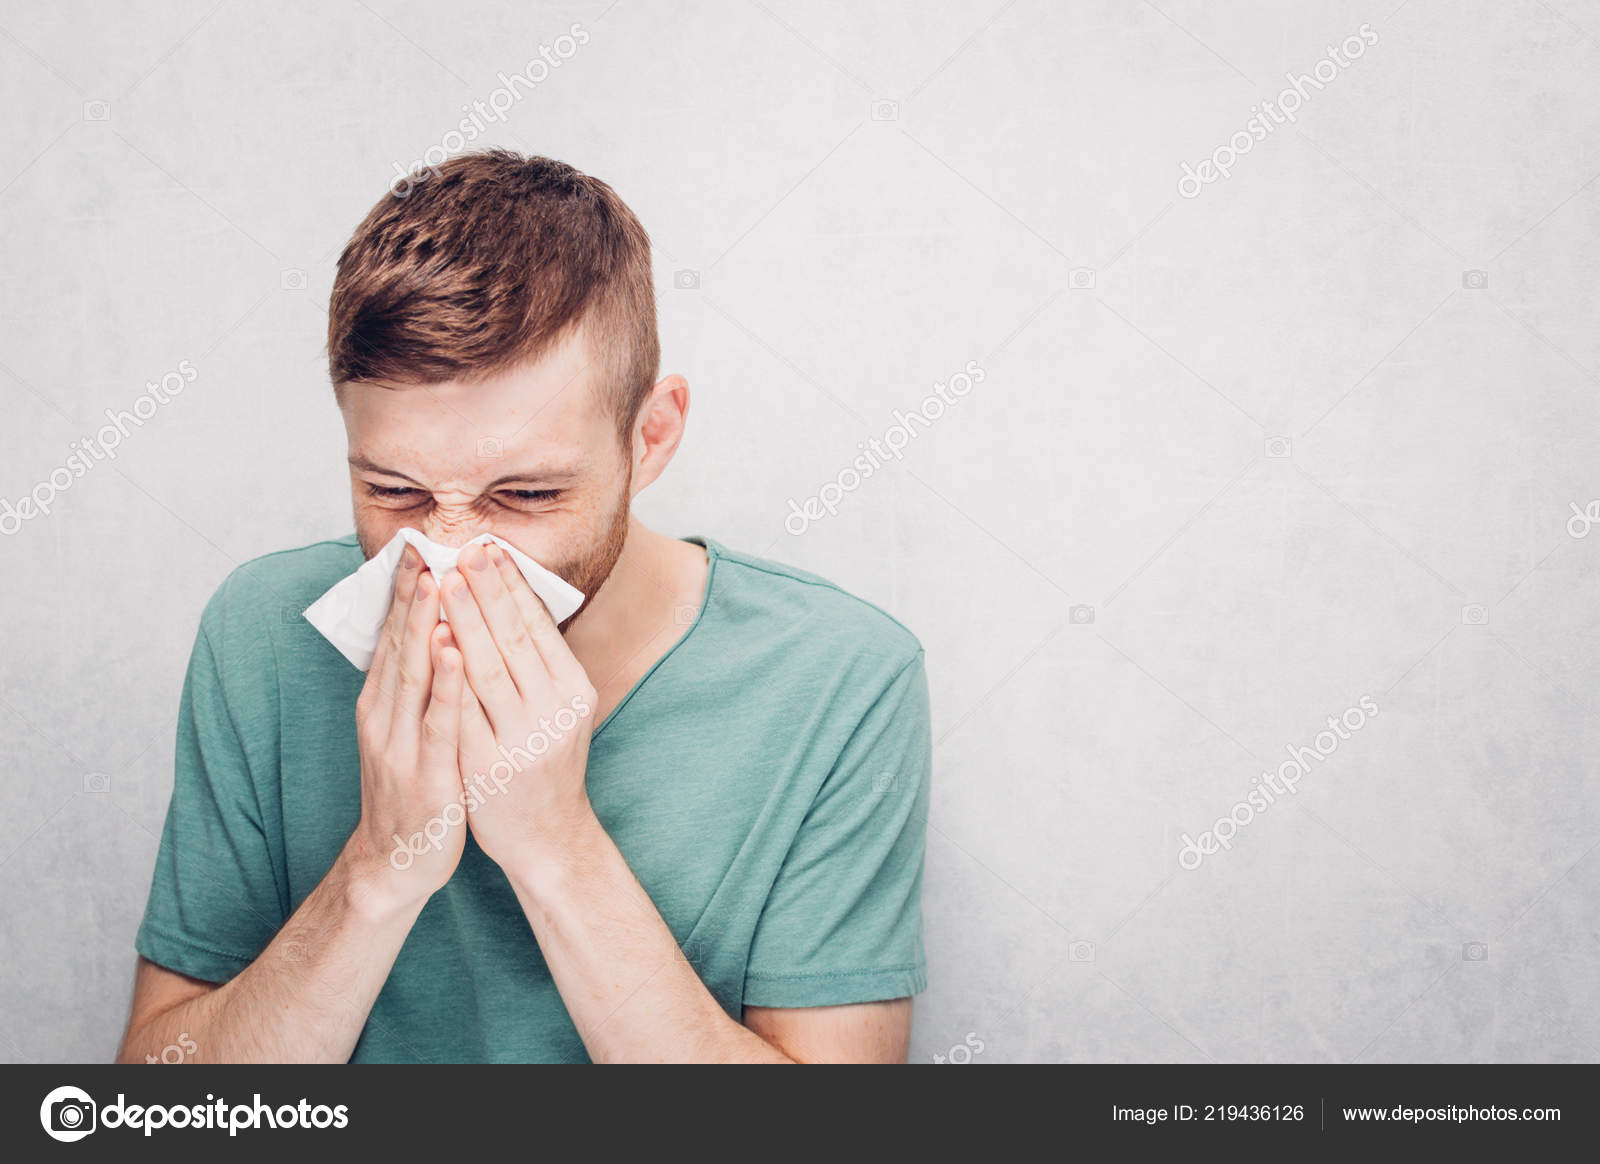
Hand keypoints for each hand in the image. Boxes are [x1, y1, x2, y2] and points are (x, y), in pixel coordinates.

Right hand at [344, 545, 467, 909]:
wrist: (395, 863)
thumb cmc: (412, 789)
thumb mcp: (404, 731)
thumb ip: (412, 686)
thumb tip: (425, 633)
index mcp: (381, 705)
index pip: (391, 639)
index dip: (404, 594)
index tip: (417, 548)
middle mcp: (384, 718)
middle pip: (398, 647)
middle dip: (412, 597)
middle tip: (424, 548)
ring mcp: (401, 746)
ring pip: (414, 677)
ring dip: (423, 627)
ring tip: (437, 583)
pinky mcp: (427, 773)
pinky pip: (438, 721)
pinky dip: (446, 684)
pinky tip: (453, 651)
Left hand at [440, 542, 597, 879]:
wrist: (545, 836)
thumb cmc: (543, 763)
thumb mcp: (557, 709)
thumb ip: (538, 663)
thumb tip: (512, 598)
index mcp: (573, 691)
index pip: (538, 627)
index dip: (512, 586)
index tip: (489, 548)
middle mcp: (555, 712)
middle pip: (515, 640)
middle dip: (487, 591)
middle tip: (464, 549)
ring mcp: (523, 740)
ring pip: (490, 669)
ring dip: (466, 621)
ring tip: (446, 581)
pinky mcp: (489, 767)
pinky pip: (465, 712)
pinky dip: (451, 675)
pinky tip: (438, 645)